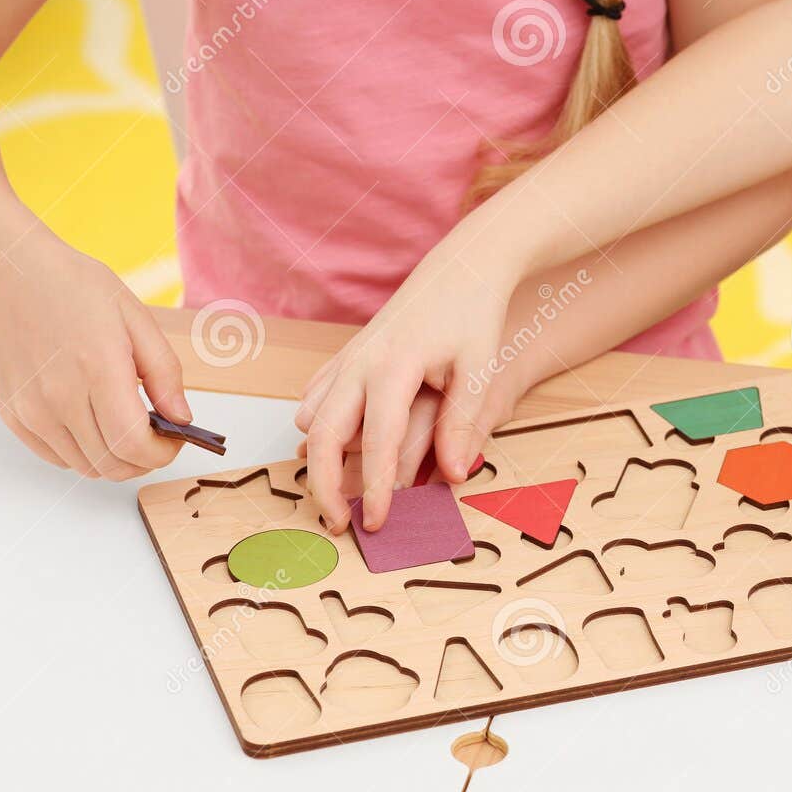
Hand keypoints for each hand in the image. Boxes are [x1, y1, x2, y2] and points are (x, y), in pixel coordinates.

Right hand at [0, 230, 187, 478]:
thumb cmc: (75, 289)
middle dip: (144, 460)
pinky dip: (83, 452)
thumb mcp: (137, 320)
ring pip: (86, 467)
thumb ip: (165, 374)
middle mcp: (58, 397)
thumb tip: (182, 418)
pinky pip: (56, 457)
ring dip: (115, 459)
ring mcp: (30, 410)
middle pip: (113, 465)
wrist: (10, 272)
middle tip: (156, 436)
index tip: (175, 439)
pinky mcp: (12, 414)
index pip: (134, 445)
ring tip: (125, 427)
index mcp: (97, 371)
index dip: (163, 453)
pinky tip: (93, 423)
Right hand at [294, 271, 511, 533]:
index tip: (377, 522)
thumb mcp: (478, 369)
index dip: (376, 487)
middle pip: (325, 436)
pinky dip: (319, 427)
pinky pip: (317, 396)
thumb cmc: (475, 318)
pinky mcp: (347, 354)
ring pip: (313, 417)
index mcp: (394, 367)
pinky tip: (334, 451)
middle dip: (325, 485)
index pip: (379, 441)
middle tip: (340, 524)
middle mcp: (361, 363)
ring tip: (336, 494)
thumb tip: (455, 475)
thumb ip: (462, 422)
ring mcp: (349, 357)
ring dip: (318, 458)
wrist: (462, 268)